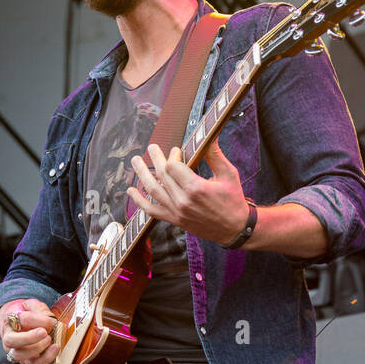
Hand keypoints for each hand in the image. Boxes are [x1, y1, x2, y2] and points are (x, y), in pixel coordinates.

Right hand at [0, 298, 58, 363]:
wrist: (23, 325)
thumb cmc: (27, 315)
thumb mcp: (33, 306)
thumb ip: (40, 310)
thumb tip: (49, 320)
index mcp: (10, 321)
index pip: (20, 320)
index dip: (36, 320)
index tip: (51, 320)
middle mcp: (9, 339)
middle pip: (12, 341)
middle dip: (29, 337)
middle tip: (44, 332)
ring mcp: (16, 351)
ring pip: (21, 355)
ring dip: (37, 349)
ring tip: (49, 340)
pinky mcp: (27, 361)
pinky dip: (45, 358)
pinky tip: (54, 350)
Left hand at [126, 139, 248, 245]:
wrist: (234, 229)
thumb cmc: (233, 200)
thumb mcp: (228, 174)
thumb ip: (215, 154)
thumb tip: (210, 134)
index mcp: (195, 188)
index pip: (173, 166)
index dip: (173, 155)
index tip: (177, 151)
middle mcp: (182, 201)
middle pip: (162, 175)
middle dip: (156, 158)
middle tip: (152, 147)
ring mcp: (176, 212)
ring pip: (152, 190)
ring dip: (142, 174)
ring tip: (135, 161)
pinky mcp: (174, 220)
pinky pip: (151, 211)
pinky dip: (139, 201)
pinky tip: (131, 191)